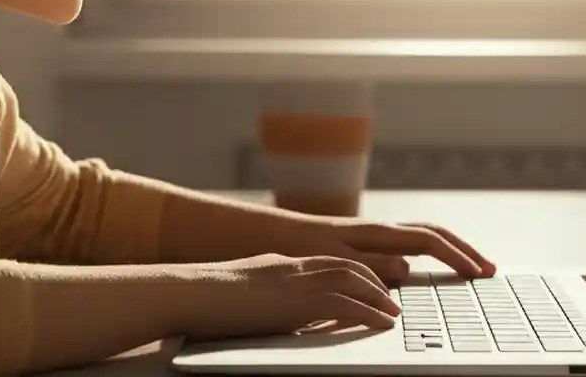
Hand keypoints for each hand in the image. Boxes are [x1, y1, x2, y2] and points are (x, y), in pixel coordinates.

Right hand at [176, 253, 401, 339]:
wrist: (193, 292)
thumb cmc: (206, 299)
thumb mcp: (243, 292)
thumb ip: (265, 296)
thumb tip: (275, 312)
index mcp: (281, 263)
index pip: (325, 262)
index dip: (350, 273)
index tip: (365, 284)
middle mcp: (295, 265)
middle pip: (347, 266)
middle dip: (372, 281)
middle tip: (388, 299)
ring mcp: (300, 281)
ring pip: (354, 281)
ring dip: (378, 296)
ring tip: (392, 313)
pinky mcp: (302, 301)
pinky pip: (348, 306)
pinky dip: (370, 314)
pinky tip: (383, 324)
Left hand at [270, 216, 497, 285]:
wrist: (274, 236)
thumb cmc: (301, 250)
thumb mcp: (335, 261)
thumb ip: (371, 265)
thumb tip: (409, 267)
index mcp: (378, 233)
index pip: (430, 241)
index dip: (458, 258)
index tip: (479, 275)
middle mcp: (380, 230)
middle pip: (434, 234)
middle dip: (464, 250)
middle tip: (489, 270)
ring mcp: (375, 236)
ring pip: (423, 238)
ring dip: (450, 251)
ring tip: (469, 269)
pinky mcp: (366, 244)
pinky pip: (408, 246)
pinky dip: (430, 254)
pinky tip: (431, 270)